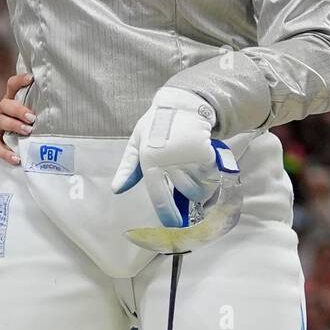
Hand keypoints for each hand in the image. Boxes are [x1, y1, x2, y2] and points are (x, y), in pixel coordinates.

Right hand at [0, 73, 36, 164]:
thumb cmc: (5, 124)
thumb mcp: (13, 114)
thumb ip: (29, 110)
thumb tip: (55, 109)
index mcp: (8, 103)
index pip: (11, 86)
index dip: (19, 80)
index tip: (31, 78)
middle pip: (6, 104)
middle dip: (19, 109)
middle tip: (32, 117)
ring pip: (1, 122)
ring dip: (15, 126)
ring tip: (28, 131)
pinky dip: (7, 153)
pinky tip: (17, 158)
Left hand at [110, 87, 237, 226]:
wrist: (181, 104)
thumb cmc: (156, 125)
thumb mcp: (136, 142)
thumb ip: (128, 168)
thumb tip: (117, 190)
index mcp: (149, 162)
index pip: (159, 198)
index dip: (169, 215)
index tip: (175, 225)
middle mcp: (168, 162)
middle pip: (186, 193)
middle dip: (191, 198)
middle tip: (192, 195)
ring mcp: (187, 156)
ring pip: (201, 185)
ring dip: (204, 188)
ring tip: (202, 182)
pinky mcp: (204, 151)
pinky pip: (211, 173)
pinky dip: (212, 174)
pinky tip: (208, 168)